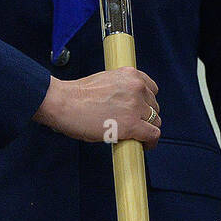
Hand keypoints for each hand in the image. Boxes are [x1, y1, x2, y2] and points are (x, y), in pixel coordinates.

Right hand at [33, 67, 160, 146]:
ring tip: (135, 136)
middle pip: (154, 107)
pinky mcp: (132, 125)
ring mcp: (135, 106)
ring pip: (155, 121)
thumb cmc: (77, 94)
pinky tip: (144, 146)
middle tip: (133, 125)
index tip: (140, 110)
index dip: (146, 102)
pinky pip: (153, 135)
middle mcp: (137, 87)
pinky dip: (150, 142)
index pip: (152, 89)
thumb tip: (127, 104)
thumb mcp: (106, 80)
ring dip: (147, 129)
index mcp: (130, 74)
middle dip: (145, 117)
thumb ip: (122, 88)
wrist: (64, 103)